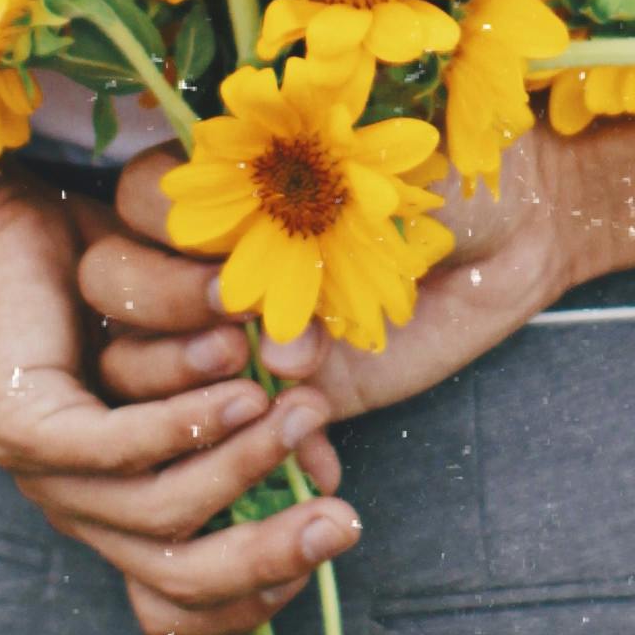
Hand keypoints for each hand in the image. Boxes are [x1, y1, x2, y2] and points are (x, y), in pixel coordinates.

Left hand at [0, 183, 353, 634]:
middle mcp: (82, 511)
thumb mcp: (203, 369)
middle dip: (270, 558)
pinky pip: (115, 449)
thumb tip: (325, 481)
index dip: (258, 594)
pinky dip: (185, 425)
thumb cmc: (106, 297)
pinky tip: (239, 391)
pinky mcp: (19, 431)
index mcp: (119, 512)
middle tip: (341, 523)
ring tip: (297, 416)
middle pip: (179, 579)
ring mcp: (43, 479)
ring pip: (158, 513)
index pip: (181, 605)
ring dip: (241, 467)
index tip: (327, 543)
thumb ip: (257, 423)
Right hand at [80, 127, 600, 428]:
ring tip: (276, 405)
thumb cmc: (447, 168)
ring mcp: (241, 330)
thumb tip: (282, 353)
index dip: (163, 230)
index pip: (139, 198)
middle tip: (237, 339)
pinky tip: (321, 466)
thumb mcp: (382, 169)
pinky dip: (271, 462)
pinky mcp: (291, 389)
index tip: (222, 256)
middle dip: (166, 319)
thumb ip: (317, 233)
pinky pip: (239, 440)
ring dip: (198, 401)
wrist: (518, 223)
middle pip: (116, 289)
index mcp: (225, 179)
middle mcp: (214, 256)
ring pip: (148, 374)